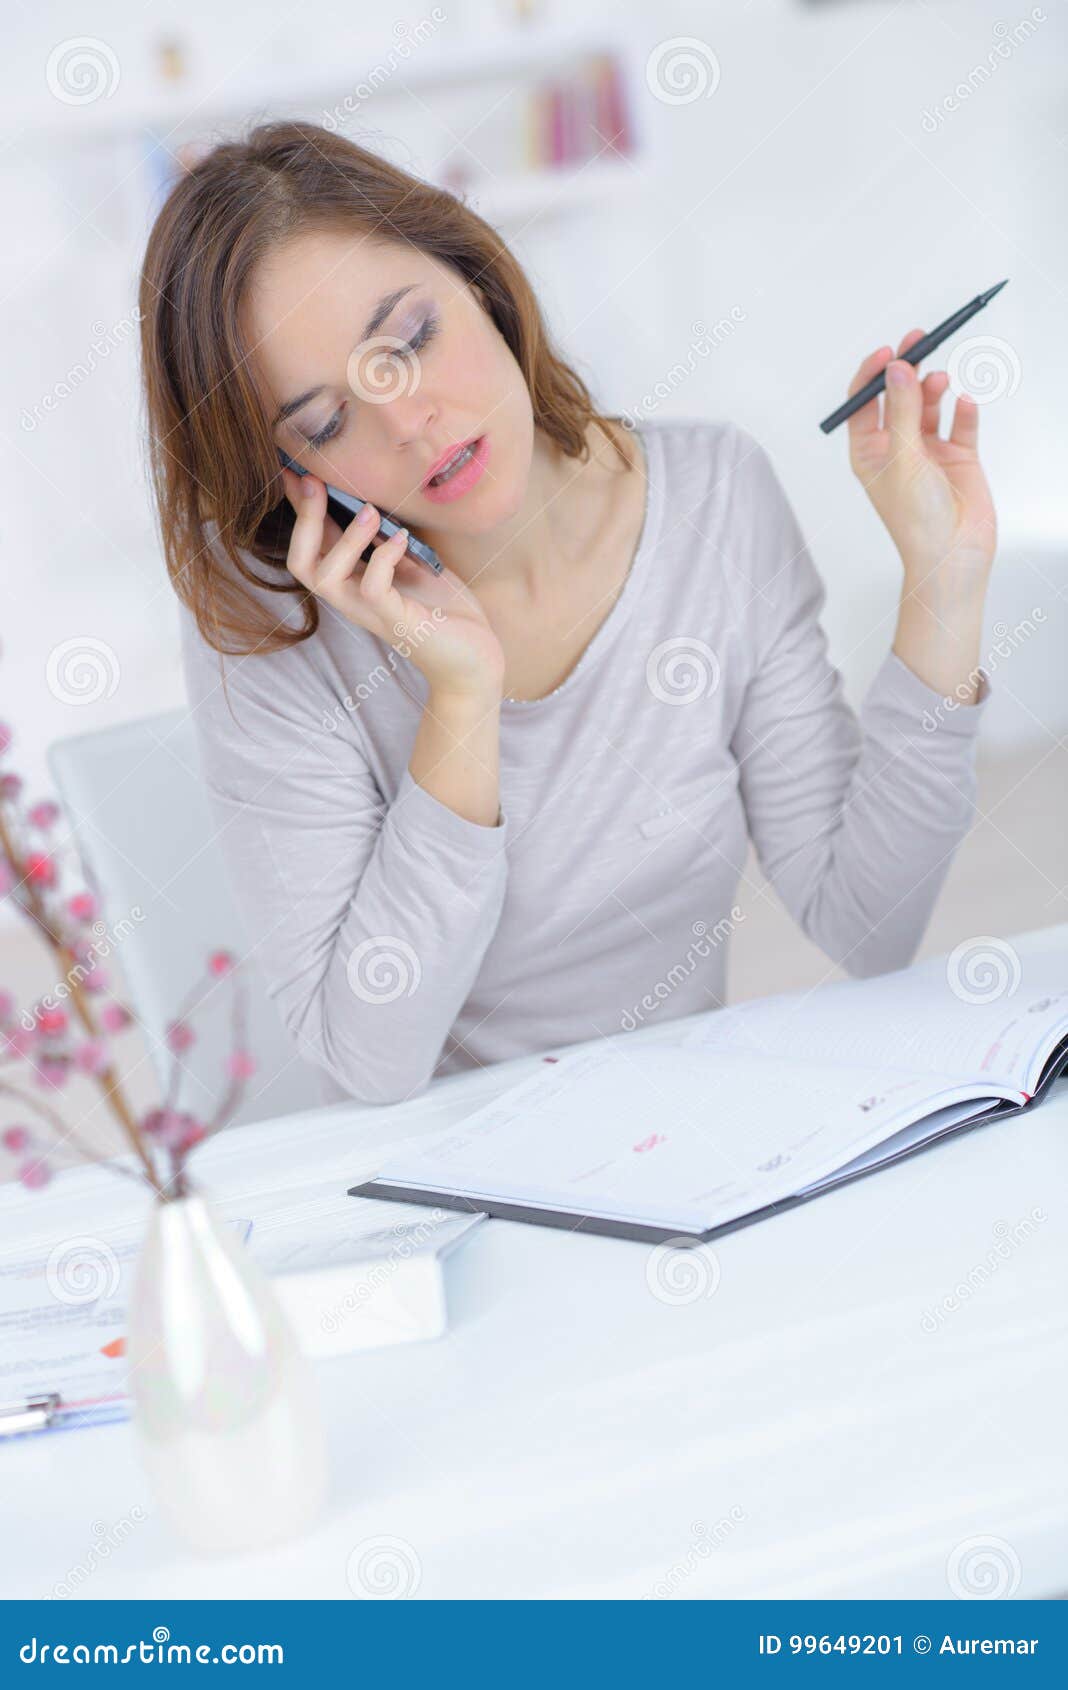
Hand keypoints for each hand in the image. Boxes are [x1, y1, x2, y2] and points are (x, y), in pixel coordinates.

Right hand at [281, 470, 504, 699]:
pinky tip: (401, 539)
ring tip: (369, 512)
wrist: (475, 657)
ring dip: (344, 540)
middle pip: (302, 563)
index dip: (299, 509)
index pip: (311, 545)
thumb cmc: (444, 610)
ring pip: (327, 579)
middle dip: (303, 520)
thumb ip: (385, 541)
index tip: (297, 470)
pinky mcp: (399, 623)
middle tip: (315, 481)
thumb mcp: (412, 564)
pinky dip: (383, 559)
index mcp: (353, 582)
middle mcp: (353, 599)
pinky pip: (373, 591)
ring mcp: (373, 613)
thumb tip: (368, 501)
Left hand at [846, 329, 996, 579]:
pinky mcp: (958, 456)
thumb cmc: (916, 521)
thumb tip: (898, 368)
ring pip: (929, 405)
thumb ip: (902, 411)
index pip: (862, 403)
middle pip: (898, 396)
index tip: (890, 352)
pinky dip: (963, 410)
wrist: (953, 555)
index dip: (873, 375)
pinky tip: (965, 403)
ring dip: (934, 388)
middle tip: (920, 339)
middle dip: (907, 368)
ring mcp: (928, 451)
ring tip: (940, 381)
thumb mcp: (903, 459)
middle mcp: (896, 449)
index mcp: (868, 452)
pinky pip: (961, 423)